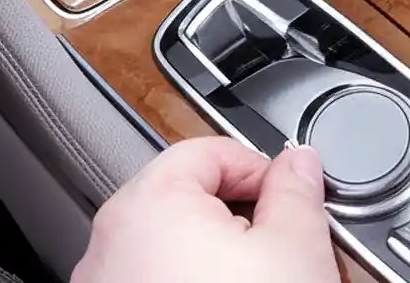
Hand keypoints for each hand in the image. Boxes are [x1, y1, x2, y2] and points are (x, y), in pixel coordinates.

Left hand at [72, 137, 339, 282]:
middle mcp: (110, 242)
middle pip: (185, 198)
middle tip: (281, 246)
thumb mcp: (295, 249)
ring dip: (213, 259)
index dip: (261, 169)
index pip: (211, 150)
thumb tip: (299, 162)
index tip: (291, 195)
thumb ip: (297, 191)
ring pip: (168, 248)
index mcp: (150, 204)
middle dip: (238, 217)